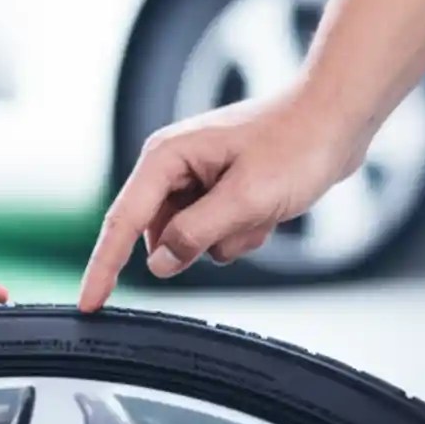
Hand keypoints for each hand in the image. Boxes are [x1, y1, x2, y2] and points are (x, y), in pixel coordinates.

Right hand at [78, 89, 372, 311]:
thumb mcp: (246, 198)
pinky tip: (269, 208)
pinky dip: (243, 230)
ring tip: (264, 206)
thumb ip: (195, 233)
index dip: (103, 268)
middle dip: (201, 242)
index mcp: (166, 157)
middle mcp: (173, 166)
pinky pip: (217, 232)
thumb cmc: (296, 144)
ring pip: (192, 239)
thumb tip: (159, 264)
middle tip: (247, 216)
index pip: (122, 221)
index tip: (88, 305)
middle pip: (161, 235)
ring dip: (230, 236)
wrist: (336, 118)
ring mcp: (196, 178)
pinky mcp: (218, 190)